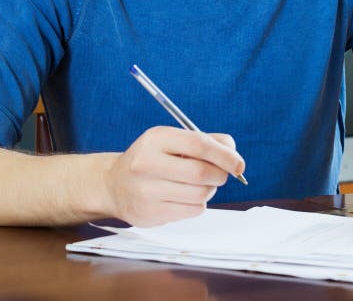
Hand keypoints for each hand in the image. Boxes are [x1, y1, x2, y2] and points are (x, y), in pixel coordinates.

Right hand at [103, 126, 244, 226]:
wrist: (114, 184)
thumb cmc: (151, 159)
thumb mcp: (171, 140)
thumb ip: (204, 141)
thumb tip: (232, 150)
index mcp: (156, 139)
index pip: (199, 144)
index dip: (224, 155)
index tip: (239, 164)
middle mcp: (147, 163)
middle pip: (201, 172)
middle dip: (219, 175)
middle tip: (221, 174)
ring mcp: (146, 191)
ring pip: (200, 194)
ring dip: (209, 190)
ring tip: (199, 184)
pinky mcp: (150, 214)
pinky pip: (192, 210)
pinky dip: (198, 203)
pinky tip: (184, 196)